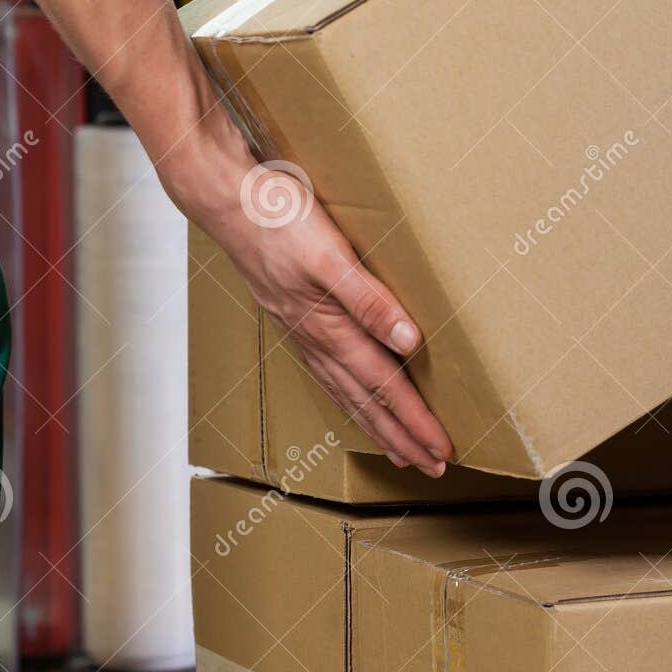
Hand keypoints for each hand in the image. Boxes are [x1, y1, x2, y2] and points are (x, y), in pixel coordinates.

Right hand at [185, 160, 453, 477]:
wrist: (229, 204)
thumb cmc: (280, 222)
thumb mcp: (330, 255)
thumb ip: (369, 300)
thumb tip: (407, 339)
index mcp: (330, 328)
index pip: (383, 387)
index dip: (414, 421)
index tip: (441, 451)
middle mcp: (316, 340)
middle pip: (367, 402)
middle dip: (402, 437)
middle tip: (433, 468)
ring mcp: (302, 333)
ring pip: (346, 393)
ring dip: (376, 425)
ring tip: (400, 451)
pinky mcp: (293, 319)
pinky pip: (326, 374)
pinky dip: (347, 398)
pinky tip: (352, 400)